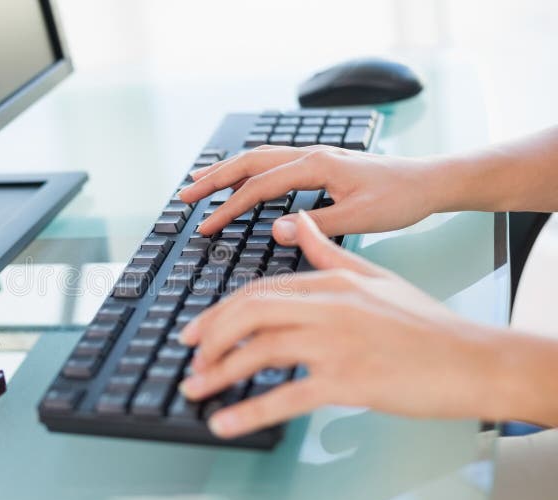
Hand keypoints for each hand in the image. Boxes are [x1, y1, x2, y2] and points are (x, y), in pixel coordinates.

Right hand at [178, 145, 439, 243]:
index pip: (259, 187)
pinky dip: (248, 173)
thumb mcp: (360, 218)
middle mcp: (310, 155)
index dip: (228, 208)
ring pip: (258, 159)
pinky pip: (272, 164)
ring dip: (227, 172)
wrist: (428, 182)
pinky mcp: (319, 165)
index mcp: (315, 166)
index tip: (205, 226)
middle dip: (213, 179)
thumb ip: (315, 226)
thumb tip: (274, 231)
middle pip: (248, 162)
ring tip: (200, 185)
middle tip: (184, 197)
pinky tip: (241, 185)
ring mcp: (313, 157)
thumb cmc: (400, 199)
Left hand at [178, 211, 513, 438]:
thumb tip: (296, 223)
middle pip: (250, 313)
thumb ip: (327, 252)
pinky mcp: (349, 381)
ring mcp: (337, 343)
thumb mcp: (374, 277)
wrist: (473, 359)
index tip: (199, 332)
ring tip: (194, 389)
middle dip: (210, 335)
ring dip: (219, 373)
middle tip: (189, 357)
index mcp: (331, 283)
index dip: (222, 313)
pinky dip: (248, 411)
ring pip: (260, 352)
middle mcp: (328, 307)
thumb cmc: (425, 324)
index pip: (261, 292)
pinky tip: (224, 423)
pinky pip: (286, 397)